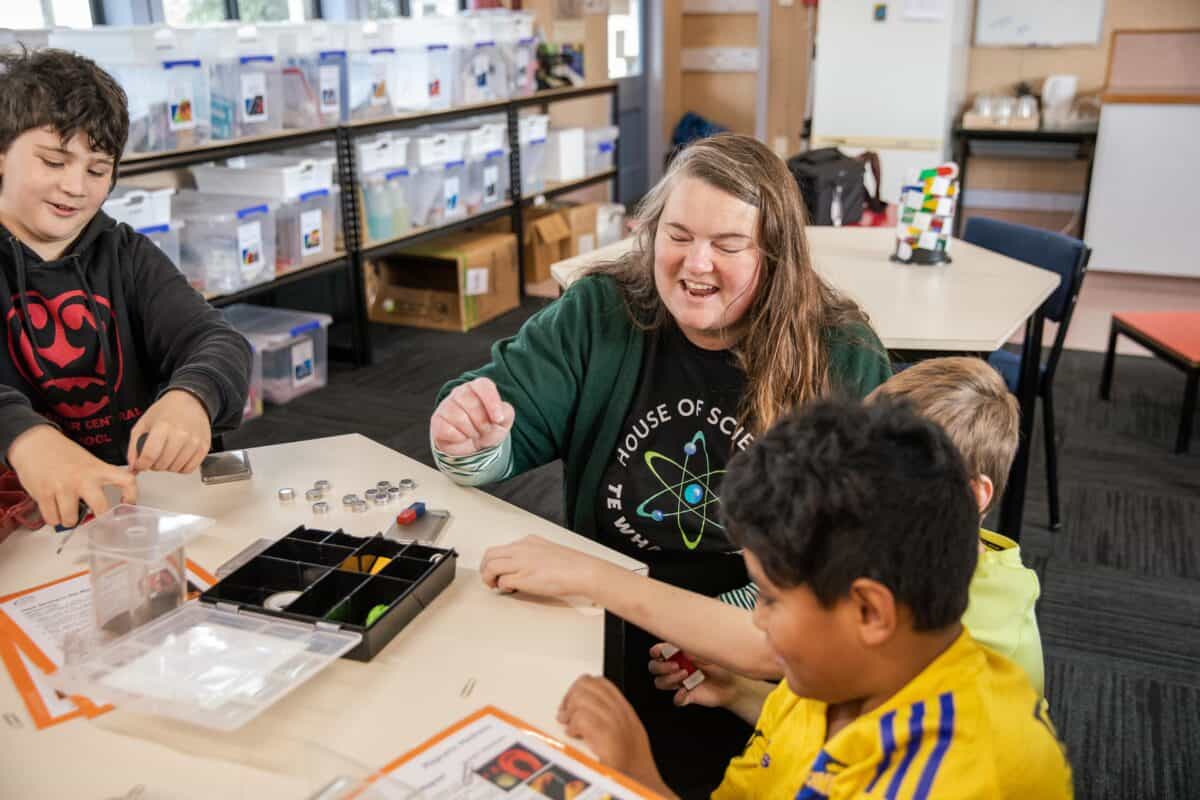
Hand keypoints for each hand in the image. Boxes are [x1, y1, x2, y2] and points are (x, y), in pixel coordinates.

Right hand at [6, 425, 136, 526]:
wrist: (34, 443)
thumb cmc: (62, 454)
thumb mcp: (88, 462)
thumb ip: (97, 481)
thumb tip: (101, 508)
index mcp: (98, 469)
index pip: (126, 481)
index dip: (132, 495)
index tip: (127, 504)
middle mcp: (83, 479)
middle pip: (101, 508)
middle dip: (99, 520)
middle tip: (95, 521)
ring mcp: (63, 487)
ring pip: (71, 520)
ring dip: (69, 520)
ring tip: (66, 512)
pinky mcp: (44, 494)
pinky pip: (52, 519)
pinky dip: (53, 519)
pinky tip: (54, 510)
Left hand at [127, 390, 210, 472]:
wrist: (190, 402)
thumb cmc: (165, 412)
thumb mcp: (143, 424)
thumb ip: (134, 447)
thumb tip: (133, 468)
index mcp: (163, 426)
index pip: (149, 455)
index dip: (141, 465)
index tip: (140, 464)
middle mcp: (181, 434)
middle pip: (162, 464)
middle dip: (154, 465)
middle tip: (154, 457)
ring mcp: (194, 441)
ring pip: (176, 468)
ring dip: (168, 467)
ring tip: (166, 456)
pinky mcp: (204, 447)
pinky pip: (190, 468)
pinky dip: (181, 467)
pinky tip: (178, 458)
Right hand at [430, 377, 514, 456]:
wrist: (472, 445)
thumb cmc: (488, 428)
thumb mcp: (503, 421)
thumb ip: (506, 413)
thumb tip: (498, 415)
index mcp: (477, 387)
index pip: (483, 385)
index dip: (492, 402)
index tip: (498, 419)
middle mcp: (460, 392)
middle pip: (472, 404)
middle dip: (483, 423)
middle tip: (485, 430)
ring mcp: (446, 405)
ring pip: (459, 417)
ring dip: (471, 432)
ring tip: (473, 434)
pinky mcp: (437, 420)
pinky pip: (448, 429)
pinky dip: (459, 438)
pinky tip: (461, 437)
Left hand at [480, 535, 607, 596]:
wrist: (582, 571)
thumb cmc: (571, 565)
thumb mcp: (547, 550)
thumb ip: (532, 555)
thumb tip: (524, 566)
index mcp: (528, 541)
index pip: (500, 548)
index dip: (494, 561)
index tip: (496, 569)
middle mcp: (521, 549)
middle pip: (489, 555)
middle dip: (485, 568)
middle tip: (489, 579)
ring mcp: (520, 563)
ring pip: (490, 566)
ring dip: (488, 578)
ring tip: (495, 586)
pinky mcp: (522, 577)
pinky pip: (502, 581)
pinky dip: (502, 586)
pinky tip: (510, 590)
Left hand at [558, 675, 664, 791]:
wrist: (641, 783)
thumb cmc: (633, 766)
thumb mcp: (629, 733)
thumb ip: (612, 717)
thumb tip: (584, 709)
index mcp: (625, 710)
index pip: (600, 682)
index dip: (581, 687)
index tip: (572, 700)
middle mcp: (620, 712)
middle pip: (588, 685)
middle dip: (570, 697)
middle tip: (565, 713)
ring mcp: (615, 722)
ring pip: (582, 698)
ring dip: (569, 711)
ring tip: (569, 725)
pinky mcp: (606, 735)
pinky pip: (581, 718)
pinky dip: (572, 726)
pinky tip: (574, 734)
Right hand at [648, 643, 737, 708]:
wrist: (733, 683)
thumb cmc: (720, 663)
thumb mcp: (708, 652)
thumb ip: (694, 651)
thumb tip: (681, 651)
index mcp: (677, 654)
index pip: (657, 652)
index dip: (655, 652)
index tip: (660, 653)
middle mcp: (675, 668)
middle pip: (654, 667)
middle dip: (661, 667)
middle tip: (676, 665)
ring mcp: (679, 683)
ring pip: (660, 683)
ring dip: (669, 679)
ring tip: (686, 674)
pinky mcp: (686, 696)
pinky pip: (676, 700)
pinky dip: (678, 697)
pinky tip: (686, 691)